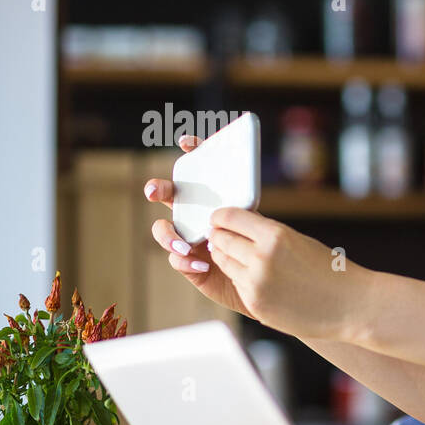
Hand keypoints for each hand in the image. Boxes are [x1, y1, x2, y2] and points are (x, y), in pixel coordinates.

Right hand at [144, 134, 255, 320]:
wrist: (270, 282)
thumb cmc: (264, 248)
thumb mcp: (259, 222)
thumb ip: (247, 209)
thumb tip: (241, 189)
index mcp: (211, 198)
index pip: (198, 168)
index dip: (191, 152)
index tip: (187, 142)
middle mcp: (194, 214)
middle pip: (168, 195)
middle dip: (157, 188)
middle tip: (154, 190)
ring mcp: (188, 238)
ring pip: (164, 231)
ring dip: (168, 235)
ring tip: (185, 244)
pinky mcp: (190, 264)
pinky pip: (177, 260)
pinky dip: (185, 261)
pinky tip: (203, 264)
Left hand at [205, 205, 367, 340]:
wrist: (352, 306)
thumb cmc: (331, 271)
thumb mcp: (298, 241)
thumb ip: (267, 234)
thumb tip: (237, 224)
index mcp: (275, 235)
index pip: (228, 218)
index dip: (220, 218)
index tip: (219, 220)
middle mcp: (261, 257)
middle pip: (220, 240)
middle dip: (221, 238)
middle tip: (224, 238)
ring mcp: (256, 283)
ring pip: (224, 263)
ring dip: (229, 259)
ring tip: (245, 260)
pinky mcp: (255, 304)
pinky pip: (237, 285)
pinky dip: (243, 281)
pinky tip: (261, 281)